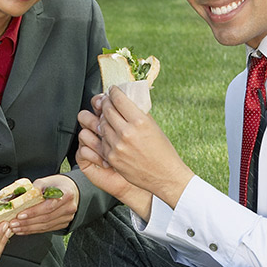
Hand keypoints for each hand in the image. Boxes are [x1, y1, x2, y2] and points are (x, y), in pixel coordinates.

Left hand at [10, 173, 77, 235]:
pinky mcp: (63, 224)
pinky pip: (47, 229)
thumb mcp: (46, 181)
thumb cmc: (58, 184)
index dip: (34, 212)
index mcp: (66, 194)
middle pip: (46, 218)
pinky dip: (34, 230)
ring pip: (46, 226)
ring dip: (28, 228)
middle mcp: (69, 207)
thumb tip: (19, 197)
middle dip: (27, 222)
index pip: (48, 206)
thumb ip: (35, 188)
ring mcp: (67, 217)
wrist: (71, 190)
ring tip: (16, 227)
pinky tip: (23, 230)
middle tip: (13, 223)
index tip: (20, 215)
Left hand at [82, 87, 193, 210]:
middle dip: (106, 103)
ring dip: (104, 119)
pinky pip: (102, 141)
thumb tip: (126, 101)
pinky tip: (112, 135)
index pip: (119, 100)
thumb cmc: (163, 151)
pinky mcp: (112, 158)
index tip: (113, 90)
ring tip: (109, 118)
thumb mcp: (153, 127)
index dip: (113, 92)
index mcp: (139, 122)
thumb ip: (138, 113)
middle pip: (107, 110)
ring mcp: (117, 146)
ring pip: (102, 125)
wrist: (164, 176)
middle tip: (108, 101)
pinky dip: (106, 136)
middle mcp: (126, 133)